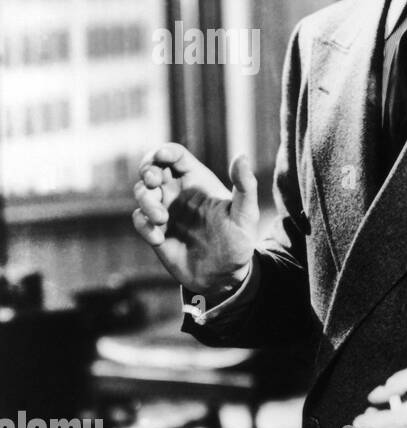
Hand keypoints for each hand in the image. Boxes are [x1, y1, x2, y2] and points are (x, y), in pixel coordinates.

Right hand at [132, 143, 258, 294]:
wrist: (224, 276)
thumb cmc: (239, 241)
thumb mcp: (246, 214)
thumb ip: (245, 186)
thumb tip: (242, 156)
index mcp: (198, 181)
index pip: (176, 155)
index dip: (165, 150)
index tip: (162, 156)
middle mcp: (178, 192)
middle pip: (151, 167)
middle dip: (146, 169)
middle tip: (153, 181)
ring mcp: (165, 210)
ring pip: (141, 192)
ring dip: (146, 201)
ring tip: (161, 219)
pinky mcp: (155, 230)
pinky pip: (138, 219)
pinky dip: (144, 225)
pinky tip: (159, 239)